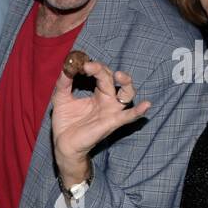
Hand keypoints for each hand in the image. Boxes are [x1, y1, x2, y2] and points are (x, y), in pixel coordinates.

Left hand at [50, 61, 149, 180]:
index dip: (92, 66)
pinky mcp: (112, 122)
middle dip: (101, 70)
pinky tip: (146, 105)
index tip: (80, 63)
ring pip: (127, 93)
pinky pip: (128, 117)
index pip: (100, 73)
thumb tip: (66, 67)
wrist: (64, 144)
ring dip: (126, 83)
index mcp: (97, 92)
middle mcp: (108, 99)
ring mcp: (111, 110)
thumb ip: (63, 83)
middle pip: (112, 79)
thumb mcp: (61, 99)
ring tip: (119, 75)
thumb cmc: (66, 122)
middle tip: (89, 66)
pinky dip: (138, 111)